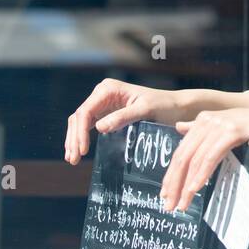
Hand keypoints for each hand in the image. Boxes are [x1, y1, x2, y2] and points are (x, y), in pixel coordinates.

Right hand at [64, 78, 187, 164]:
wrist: (176, 107)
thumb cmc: (164, 106)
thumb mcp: (145, 110)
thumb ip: (122, 117)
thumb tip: (98, 128)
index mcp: (109, 89)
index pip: (86, 111)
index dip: (80, 132)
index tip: (82, 150)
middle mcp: (103, 93)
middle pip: (79, 117)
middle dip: (74, 138)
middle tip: (73, 159)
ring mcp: (104, 103)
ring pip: (80, 121)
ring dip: (74, 139)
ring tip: (72, 159)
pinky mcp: (107, 113)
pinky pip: (89, 125)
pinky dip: (82, 137)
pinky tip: (78, 151)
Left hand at [160, 106, 248, 211]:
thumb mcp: (229, 130)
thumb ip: (205, 132)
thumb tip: (180, 128)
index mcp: (204, 120)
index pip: (181, 151)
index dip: (172, 175)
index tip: (165, 195)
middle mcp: (207, 120)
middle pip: (183, 156)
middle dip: (174, 183)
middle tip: (168, 205)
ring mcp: (220, 124)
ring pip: (195, 158)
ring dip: (186, 184)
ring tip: (182, 204)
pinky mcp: (233, 130)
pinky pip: (211, 156)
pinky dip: (202, 174)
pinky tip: (196, 189)